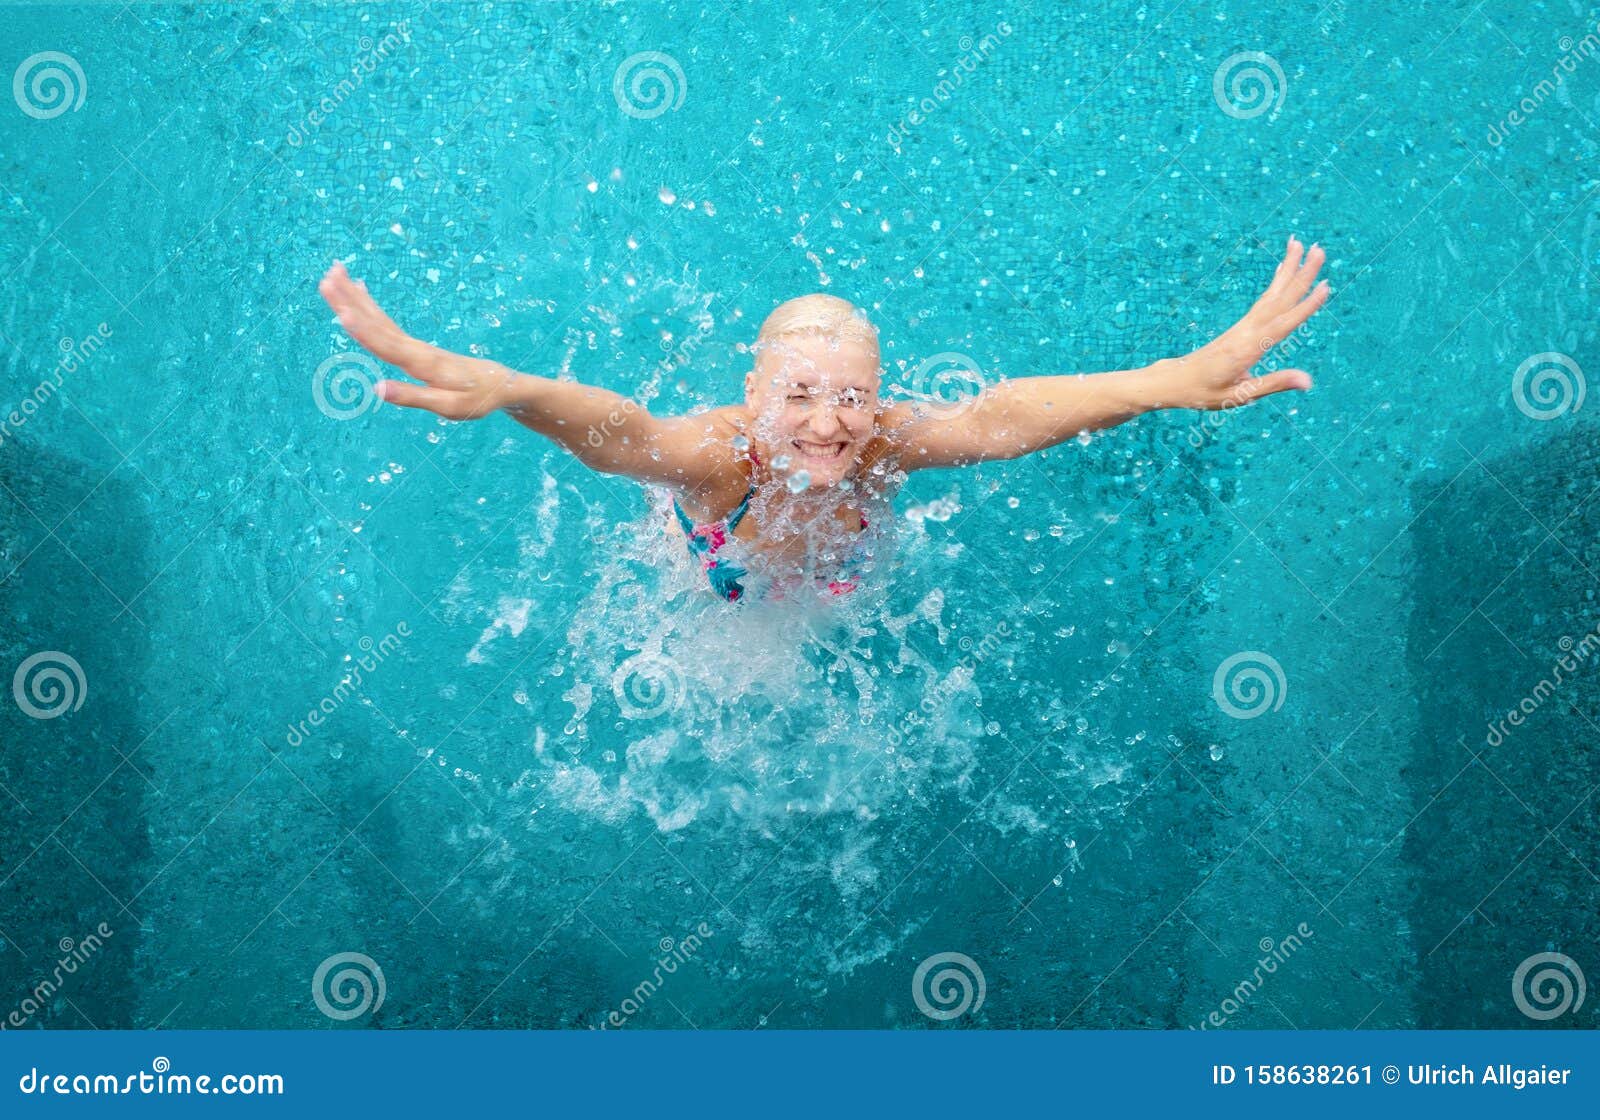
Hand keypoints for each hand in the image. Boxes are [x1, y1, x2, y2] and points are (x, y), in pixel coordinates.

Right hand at [317, 261, 514, 419]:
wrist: (501, 384)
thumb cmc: (476, 399)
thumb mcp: (448, 407)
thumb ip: (413, 397)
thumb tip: (377, 389)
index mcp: (422, 363)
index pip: (387, 345)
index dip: (363, 331)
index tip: (341, 312)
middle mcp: (416, 348)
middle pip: (377, 323)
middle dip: (350, 302)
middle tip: (326, 279)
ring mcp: (415, 344)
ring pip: (379, 318)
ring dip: (355, 296)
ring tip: (334, 272)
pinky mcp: (416, 345)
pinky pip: (388, 322)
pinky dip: (372, 304)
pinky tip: (360, 288)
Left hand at [1160, 236, 1328, 410]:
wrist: (1175, 380)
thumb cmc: (1204, 392)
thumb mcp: (1239, 395)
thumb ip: (1274, 383)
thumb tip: (1308, 381)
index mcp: (1248, 349)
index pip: (1282, 324)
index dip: (1304, 307)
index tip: (1324, 286)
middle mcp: (1247, 331)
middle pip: (1279, 299)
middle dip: (1300, 275)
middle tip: (1319, 249)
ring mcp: (1243, 326)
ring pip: (1271, 294)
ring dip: (1289, 270)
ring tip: (1302, 245)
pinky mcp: (1241, 326)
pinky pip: (1263, 300)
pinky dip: (1275, 283)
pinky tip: (1283, 268)